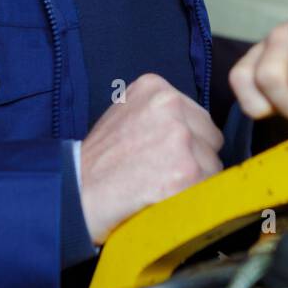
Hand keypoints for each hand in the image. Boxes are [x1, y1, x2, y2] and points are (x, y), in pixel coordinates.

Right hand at [79, 73, 222, 243]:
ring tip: (157, 187)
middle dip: (194, 159)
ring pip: (212, 166)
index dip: (186, 142)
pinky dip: (190, 199)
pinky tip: (161, 198)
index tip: (162, 156)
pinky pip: (207, 188)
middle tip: (159, 173)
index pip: (198, 118)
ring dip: (193, 182)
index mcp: (156, 88)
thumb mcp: (126, 115)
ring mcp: (180, 138)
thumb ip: (162, 115)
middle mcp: (171, 106)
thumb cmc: (99, 162)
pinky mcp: (185, 171)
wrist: (74, 194)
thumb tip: (198, 131)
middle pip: (210, 140)